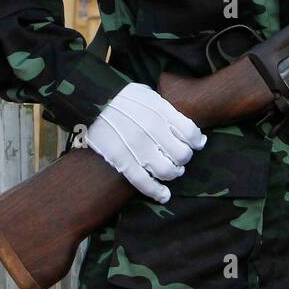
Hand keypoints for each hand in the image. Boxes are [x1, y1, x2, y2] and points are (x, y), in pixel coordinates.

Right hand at [82, 82, 206, 202]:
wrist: (91, 101)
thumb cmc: (120, 97)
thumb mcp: (147, 94)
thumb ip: (165, 107)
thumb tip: (183, 119)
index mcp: (160, 111)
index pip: (191, 133)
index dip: (197, 141)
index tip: (197, 144)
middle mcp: (152, 129)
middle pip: (183, 154)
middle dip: (184, 158)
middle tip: (179, 158)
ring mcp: (138, 147)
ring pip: (168, 171)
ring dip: (173, 173)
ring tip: (171, 171)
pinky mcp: (123, 161)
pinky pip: (145, 183)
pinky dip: (157, 192)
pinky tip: (163, 195)